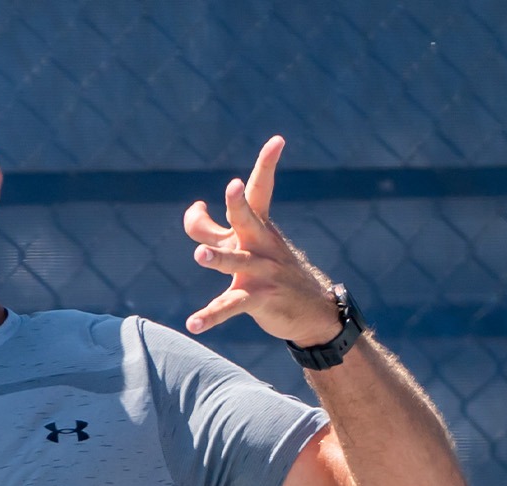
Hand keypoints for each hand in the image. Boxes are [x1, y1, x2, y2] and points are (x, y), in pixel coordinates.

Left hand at [182, 136, 343, 347]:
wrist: (313, 309)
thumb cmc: (271, 269)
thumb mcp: (243, 246)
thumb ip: (211, 229)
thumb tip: (193, 211)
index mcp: (260, 226)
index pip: (261, 190)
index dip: (266, 165)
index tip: (277, 141)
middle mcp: (260, 245)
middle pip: (245, 219)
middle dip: (238, 204)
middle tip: (233, 187)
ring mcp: (261, 272)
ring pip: (235, 262)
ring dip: (218, 258)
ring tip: (200, 256)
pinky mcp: (257, 299)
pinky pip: (228, 307)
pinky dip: (209, 316)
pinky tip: (192, 324)